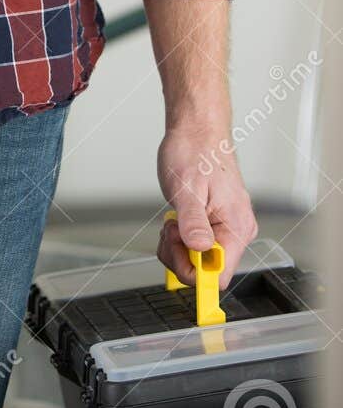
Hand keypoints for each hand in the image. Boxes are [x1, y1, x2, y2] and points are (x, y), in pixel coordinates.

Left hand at [156, 120, 257, 289]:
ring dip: (177, 244)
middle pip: (206, 271)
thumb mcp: (187, 189)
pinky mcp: (215, 224)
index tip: (176, 256)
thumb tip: (198, 250)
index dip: (194, 273)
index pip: (219, 276)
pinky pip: (195, 246)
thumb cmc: (194, 152)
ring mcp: (225, 228)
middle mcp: (236, 232)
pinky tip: (178, 218)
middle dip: (180, 254)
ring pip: (197, 259)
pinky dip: (180, 237)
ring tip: (174, 218)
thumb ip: (193, 222)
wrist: (196, 131)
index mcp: (236, 228)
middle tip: (171, 227)